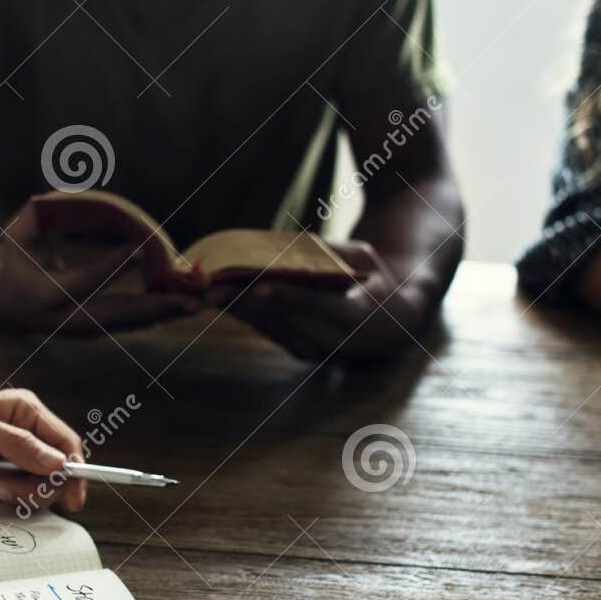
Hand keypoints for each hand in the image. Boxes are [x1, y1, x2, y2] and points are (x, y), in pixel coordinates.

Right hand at [0, 199, 201, 333]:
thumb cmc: (10, 252)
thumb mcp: (23, 227)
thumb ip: (49, 211)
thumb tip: (85, 199)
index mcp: (42, 294)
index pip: (81, 280)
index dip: (109, 265)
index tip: (139, 249)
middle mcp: (62, 319)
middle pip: (115, 315)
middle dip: (155, 306)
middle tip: (190, 299)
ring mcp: (78, 329)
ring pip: (127, 323)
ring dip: (164, 313)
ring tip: (199, 304)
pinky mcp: (90, 330)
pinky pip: (127, 322)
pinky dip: (155, 313)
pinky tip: (183, 304)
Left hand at [0, 385, 88, 510]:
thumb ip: (17, 445)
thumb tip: (57, 462)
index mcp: (24, 411)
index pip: (65, 440)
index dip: (75, 467)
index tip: (74, 494)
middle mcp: (25, 435)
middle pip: (58, 468)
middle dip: (41, 485)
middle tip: (7, 490)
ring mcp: (14, 460)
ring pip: (43, 486)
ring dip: (25, 495)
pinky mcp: (1, 481)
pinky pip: (24, 497)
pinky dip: (17, 503)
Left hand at [207, 241, 426, 362]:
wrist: (393, 323)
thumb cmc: (376, 277)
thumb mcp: (363, 257)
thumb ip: (329, 253)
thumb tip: (285, 248)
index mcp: (358, 317)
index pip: (317, 305)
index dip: (286, 296)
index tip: (257, 285)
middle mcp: (335, 341)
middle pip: (285, 320)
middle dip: (246, 303)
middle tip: (213, 288)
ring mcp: (317, 351)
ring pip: (272, 329)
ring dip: (237, 311)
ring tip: (207, 293)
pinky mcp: (301, 352)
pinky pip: (270, 332)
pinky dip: (245, 315)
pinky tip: (221, 300)